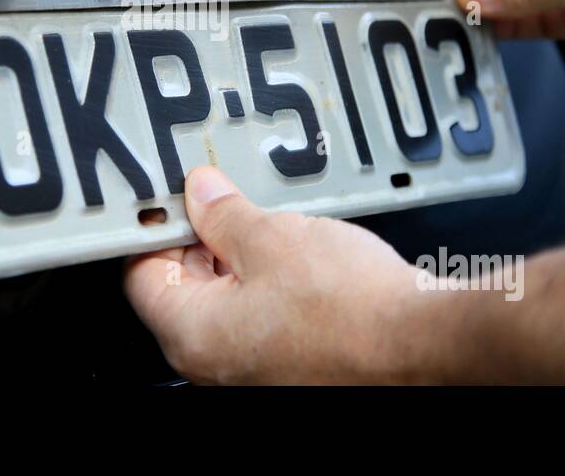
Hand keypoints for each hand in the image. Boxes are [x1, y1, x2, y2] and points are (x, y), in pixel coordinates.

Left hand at [124, 166, 439, 383]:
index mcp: (192, 336)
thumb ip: (223, 213)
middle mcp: (217, 365)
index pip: (141, 275)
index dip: (155, 227)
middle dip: (201, 239)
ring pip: (228, 300)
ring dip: (241, 258)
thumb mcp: (273, 236)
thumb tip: (201, 195)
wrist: (423, 343)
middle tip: (226, 201)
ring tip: (275, 226)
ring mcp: (256, 369)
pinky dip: (273, 282)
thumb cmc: (353, 310)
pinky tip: (301, 254)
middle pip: (183, 288)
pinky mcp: (294, 364)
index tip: (172, 199)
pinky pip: (266, 315)